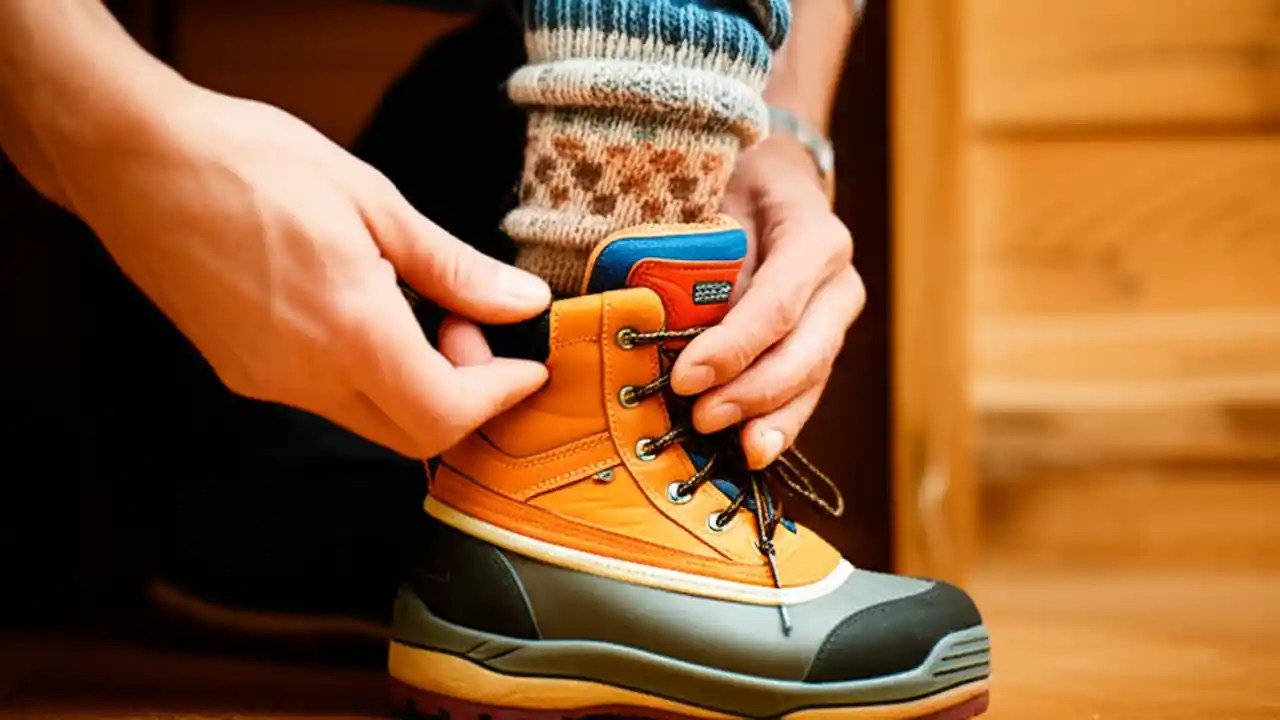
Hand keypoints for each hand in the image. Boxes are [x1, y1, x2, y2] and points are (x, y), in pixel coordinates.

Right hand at [58, 84, 550, 457]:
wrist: (133, 162)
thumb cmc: (252, 165)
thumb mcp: (374, 203)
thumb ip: (453, 268)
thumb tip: (520, 303)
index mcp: (349, 331)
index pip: (446, 416)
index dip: (499, 398)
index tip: (525, 365)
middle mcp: (305, 376)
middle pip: (412, 434)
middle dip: (463, 395)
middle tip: (466, 325)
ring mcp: (266, 382)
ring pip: (369, 418)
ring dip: (415, 383)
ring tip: (414, 305)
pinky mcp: (240, 372)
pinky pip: (325, 397)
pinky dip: (368, 373)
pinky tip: (364, 310)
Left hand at [672, 135, 864, 468]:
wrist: (767, 181)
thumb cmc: (728, 185)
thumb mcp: (709, 199)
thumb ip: (691, 253)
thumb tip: (645, 310)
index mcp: (815, 235)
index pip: (778, 302)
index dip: (735, 345)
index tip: (688, 377)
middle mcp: (838, 280)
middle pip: (806, 349)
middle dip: (753, 393)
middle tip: (702, 419)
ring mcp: (836, 316)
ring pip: (813, 378)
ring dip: (772, 418)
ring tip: (739, 451)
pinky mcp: (822, 343)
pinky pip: (805, 389)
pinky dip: (779, 422)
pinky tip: (754, 451)